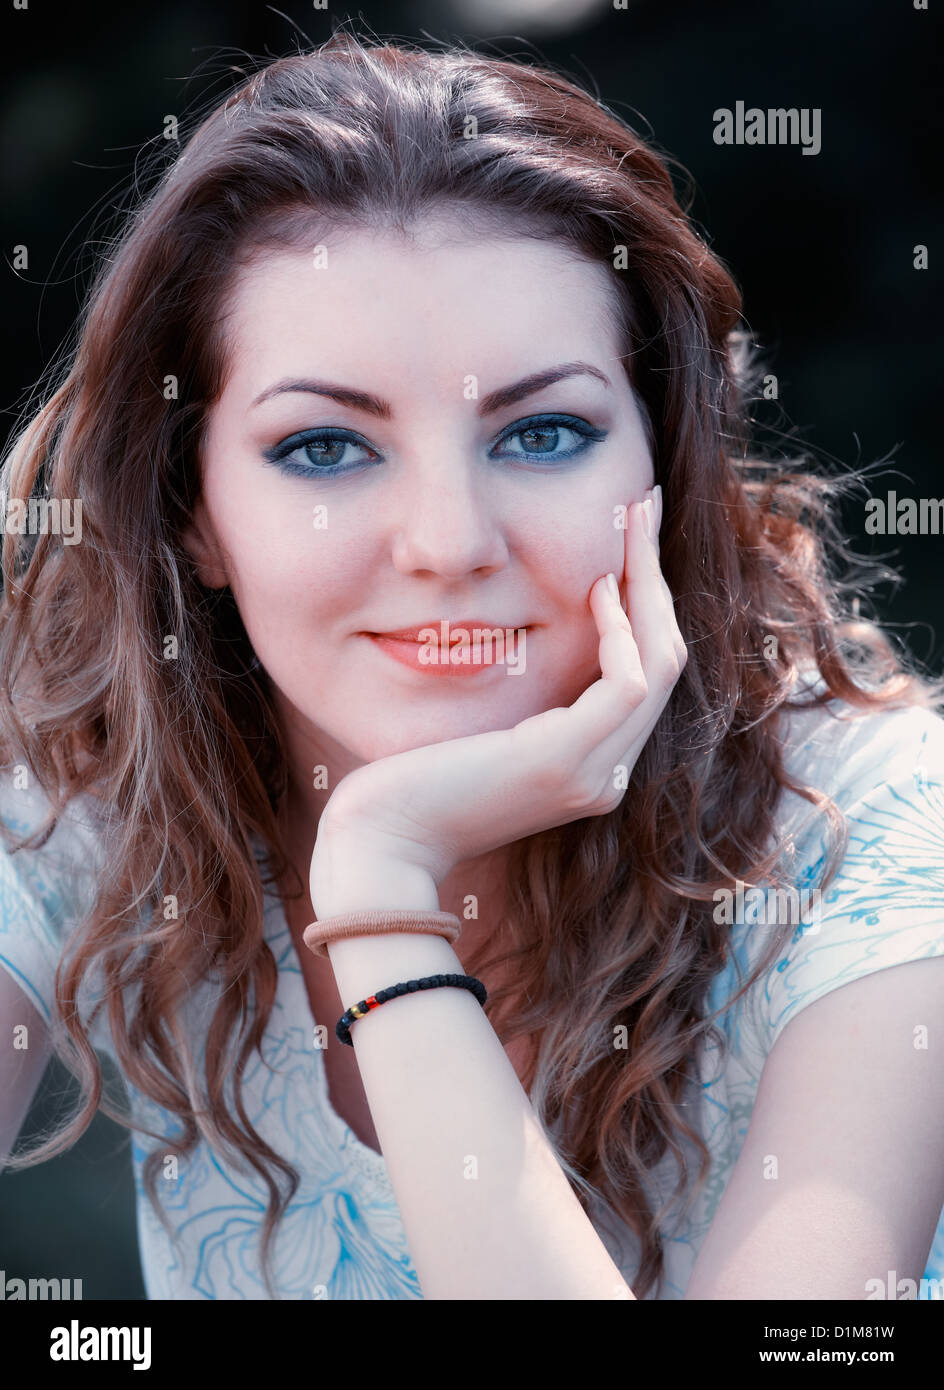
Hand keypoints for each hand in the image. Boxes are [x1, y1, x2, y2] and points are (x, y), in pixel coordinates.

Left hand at [310, 489, 686, 910]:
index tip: (631, 536)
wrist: (383, 845)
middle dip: (657, 576)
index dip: (646, 601)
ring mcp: (593, 774)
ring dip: (649, 585)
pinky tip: (597, 586)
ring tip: (631, 522)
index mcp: (590, 765)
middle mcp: (606, 774)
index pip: (644, 672)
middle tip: (644, 504)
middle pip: (665, 659)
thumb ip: (522, 699)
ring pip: (660, 663)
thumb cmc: (413, 785)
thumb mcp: (482, 730)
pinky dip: (619, 628)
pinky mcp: (565, 761)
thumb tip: (522, 630)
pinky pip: (626, 681)